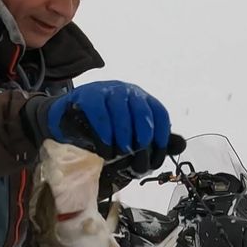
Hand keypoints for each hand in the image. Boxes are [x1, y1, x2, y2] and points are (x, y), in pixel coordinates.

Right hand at [22, 81, 171, 175]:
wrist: (66, 121)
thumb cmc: (100, 130)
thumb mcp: (127, 134)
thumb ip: (151, 139)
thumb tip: (180, 145)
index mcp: (140, 99)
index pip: (159, 112)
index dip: (160, 134)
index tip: (155, 153)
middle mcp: (126, 91)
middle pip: (142, 111)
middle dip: (141, 138)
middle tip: (135, 156)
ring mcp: (106, 90)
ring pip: (121, 111)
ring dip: (123, 136)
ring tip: (119, 153)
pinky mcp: (87, 95)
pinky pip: (100, 113)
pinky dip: (105, 133)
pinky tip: (105, 148)